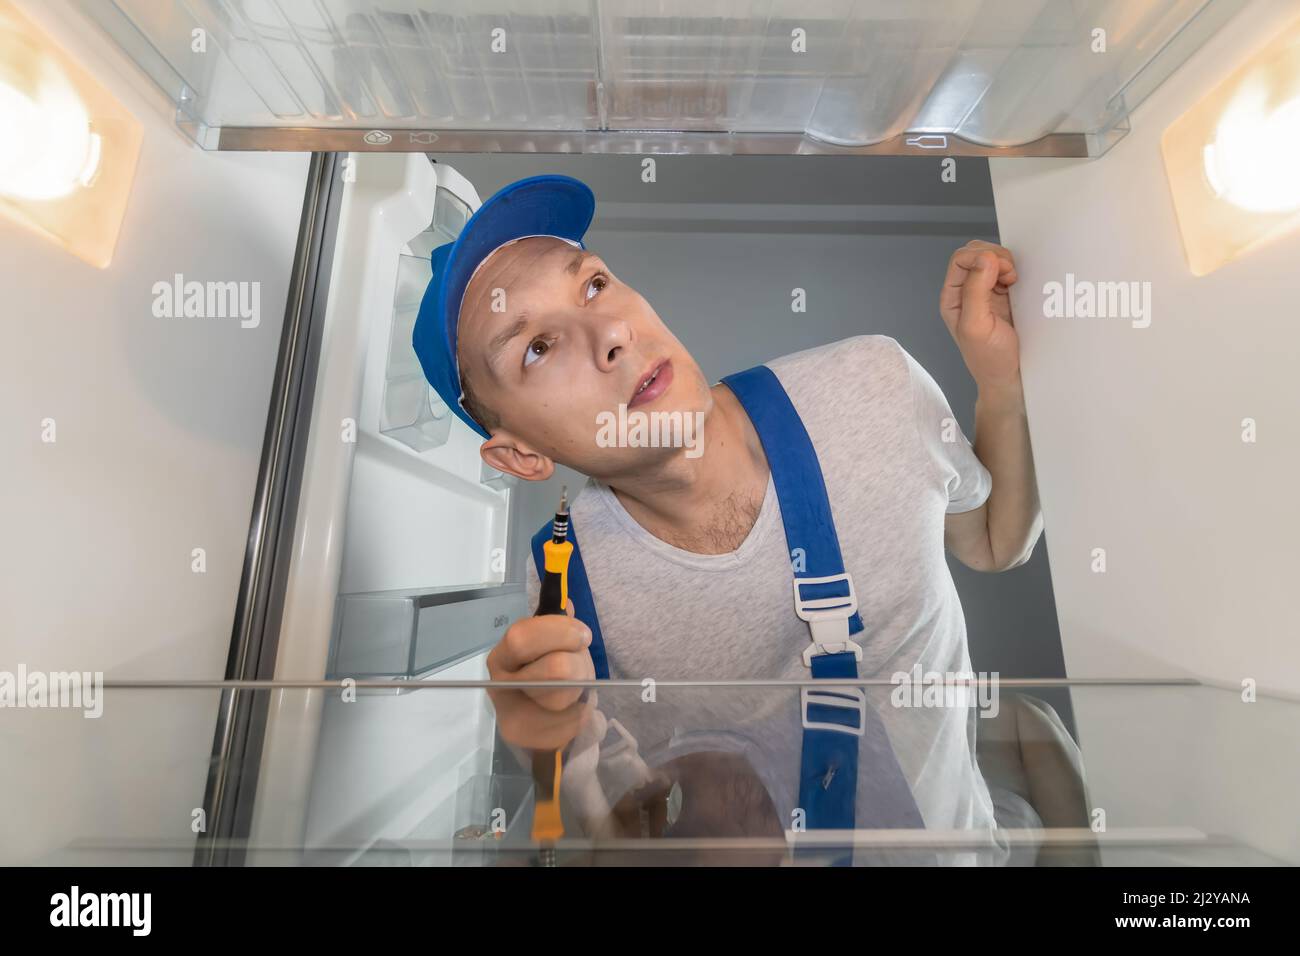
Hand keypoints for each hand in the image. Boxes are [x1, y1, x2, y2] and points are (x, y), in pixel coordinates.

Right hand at [486, 603, 596, 747]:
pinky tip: (572, 709)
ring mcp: (508, 714)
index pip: (522, 637)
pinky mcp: (527, 738)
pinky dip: (581, 712)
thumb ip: (558, 623)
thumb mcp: (555, 643)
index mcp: (503, 654)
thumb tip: (566, 604)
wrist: (543, 719)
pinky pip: (572, 720)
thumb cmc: (550, 672)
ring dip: (579, 690)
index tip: (583, 635)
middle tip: (579, 667)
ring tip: (573, 689)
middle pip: (554, 669)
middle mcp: (498, 683)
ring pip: (564, 696)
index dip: (559, 632)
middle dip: (578, 665)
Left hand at [939, 240, 1021, 391]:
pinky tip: (1019, 286)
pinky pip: (1008, 271)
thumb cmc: (990, 359)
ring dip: (1007, 263)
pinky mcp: (1005, 295)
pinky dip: (1016, 271)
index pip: (960, 259)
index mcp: (953, 298)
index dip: (981, 257)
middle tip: (1009, 276)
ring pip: (993, 259)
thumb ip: (976, 291)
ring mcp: (986, 292)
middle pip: (976, 254)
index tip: (1000, 271)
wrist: (1010, 377)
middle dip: (995, 257)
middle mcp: (967, 292)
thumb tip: (984, 258)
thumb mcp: (977, 326)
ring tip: (1014, 282)